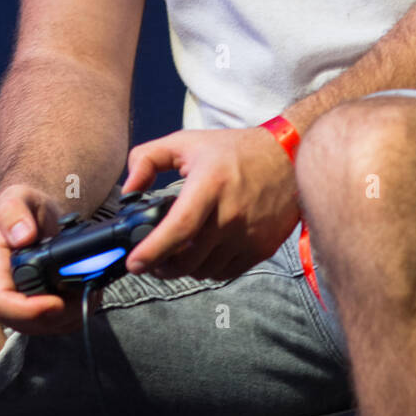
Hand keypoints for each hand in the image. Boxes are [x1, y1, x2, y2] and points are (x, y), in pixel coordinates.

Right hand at [0, 183, 103, 334]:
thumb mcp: (17, 198)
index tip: (56, 303)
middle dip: (58, 316)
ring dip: (71, 315)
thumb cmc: (24, 206)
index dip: (27, 311)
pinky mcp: (35, 308)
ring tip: (91, 289)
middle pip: (24, 323)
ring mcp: (18, 303)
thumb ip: (14, 213)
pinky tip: (88, 292)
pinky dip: (76, 312)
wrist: (34, 214)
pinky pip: (56, 323)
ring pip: (43, 327)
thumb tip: (23, 237)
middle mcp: (0, 291)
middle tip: (86, 294)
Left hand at [120, 127, 300, 280]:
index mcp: (211, 184)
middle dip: (161, 265)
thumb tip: (127, 191)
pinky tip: (203, 252)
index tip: (134, 263)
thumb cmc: (233, 150)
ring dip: (186, 268)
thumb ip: (147, 160)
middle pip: (188, 259)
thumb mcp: (186, 142)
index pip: (179, 227)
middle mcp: (231, 213)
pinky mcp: (262, 247)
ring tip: (178, 253)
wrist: (288, 155)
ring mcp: (249, 234)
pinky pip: (226, 273)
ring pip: (204, 270)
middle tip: (150, 260)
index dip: (153, 250)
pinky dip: (208, 269)